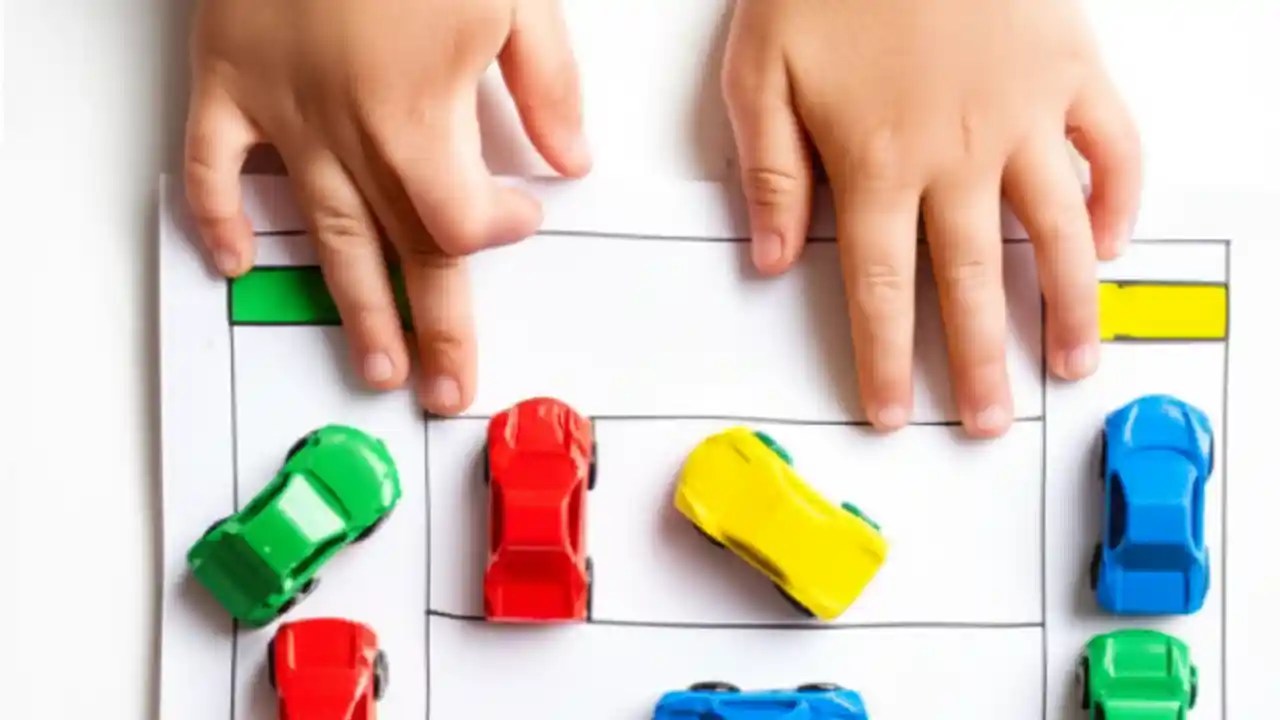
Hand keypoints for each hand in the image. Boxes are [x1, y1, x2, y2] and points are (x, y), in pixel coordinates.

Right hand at [183, 0, 589, 413]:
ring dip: (349, 306)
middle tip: (446, 389)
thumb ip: (548, 87)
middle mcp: (348, 135)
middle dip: (431, 329)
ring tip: (372, 364)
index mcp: (419, 119)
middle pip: (399, 252)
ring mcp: (281, 115)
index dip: (499, 230)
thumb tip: (573, 159)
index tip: (521, 217)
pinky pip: (215, 168)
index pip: (462, 221)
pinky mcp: (227, 82)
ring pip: (320, 234)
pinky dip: (219, 215)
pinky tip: (234, 262)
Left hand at [721, 0, 1139, 436]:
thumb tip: (769, 259)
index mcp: (875, 160)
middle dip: (978, 365)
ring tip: (1072, 364)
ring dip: (1067, 308)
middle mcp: (956, 153)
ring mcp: (1024, 113)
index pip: (879, 289)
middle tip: (987, 422)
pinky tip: (1110, 244)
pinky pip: (1112, 148)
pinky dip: (1119, 199)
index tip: (893, 414)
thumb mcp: (760, 69)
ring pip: (1054, 235)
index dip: (885, 362)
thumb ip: (769, 171)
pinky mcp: (1070, 68)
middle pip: (969, 284)